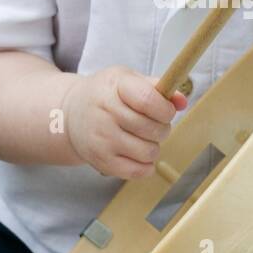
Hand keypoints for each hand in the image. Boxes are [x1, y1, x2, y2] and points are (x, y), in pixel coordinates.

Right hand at [64, 65, 187, 179]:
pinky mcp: (102, 162)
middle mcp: (105, 114)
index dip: (165, 109)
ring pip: (149, 152)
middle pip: (152, 129)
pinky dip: (146, 165)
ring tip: (143, 138)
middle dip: (162, 128)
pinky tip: (139, 154)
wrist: (70, 116)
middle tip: (153, 124)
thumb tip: (182, 101)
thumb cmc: (106, 95)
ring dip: (154, 146)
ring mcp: (102, 140)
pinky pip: (138, 172)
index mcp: (114, 87)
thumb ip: (158, 87)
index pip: (148, 100)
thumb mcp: (128, 80)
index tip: (166, 111)